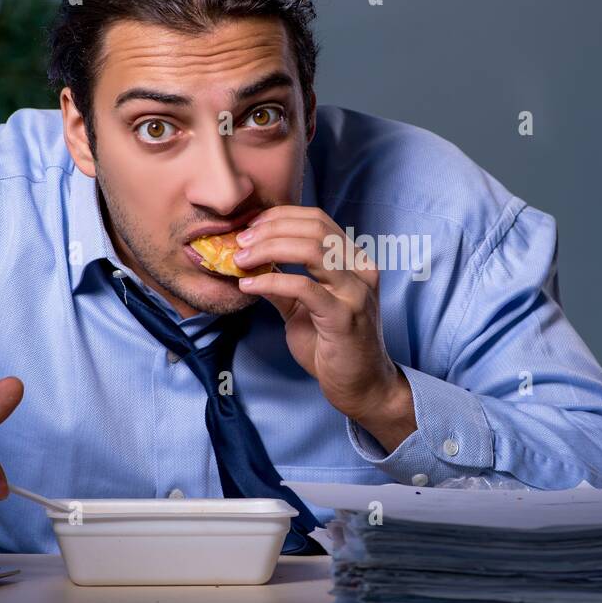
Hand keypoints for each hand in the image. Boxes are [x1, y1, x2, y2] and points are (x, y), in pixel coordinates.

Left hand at [233, 207, 414, 449]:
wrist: (360, 386)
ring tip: (241, 259)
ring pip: (312, 249)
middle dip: (270, 229)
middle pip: (314, 228)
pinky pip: (304, 287)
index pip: (318, 219)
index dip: (280, 217)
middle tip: (240, 242)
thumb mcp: (302, 309)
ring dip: (269, 248)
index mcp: (354, 261)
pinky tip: (249, 286)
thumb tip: (249, 262)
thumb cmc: (334, 347)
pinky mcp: (344, 316)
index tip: (250, 228)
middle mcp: (361, 270)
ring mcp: (356, 292)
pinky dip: (271, 280)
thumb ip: (282, 284)